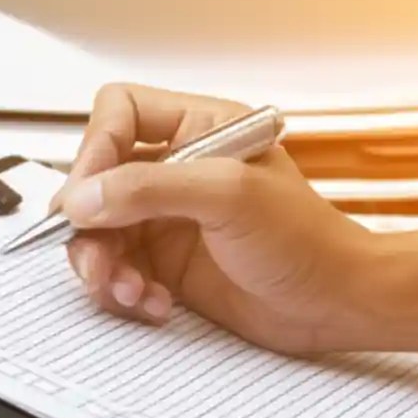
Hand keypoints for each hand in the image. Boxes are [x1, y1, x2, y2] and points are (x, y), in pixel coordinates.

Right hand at [56, 83, 377, 353]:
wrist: (334, 304)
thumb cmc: (307, 242)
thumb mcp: (229, 197)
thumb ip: (149, 189)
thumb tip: (82, 197)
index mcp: (198, 128)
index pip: (118, 114)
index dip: (94, 151)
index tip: (85, 197)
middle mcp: (176, 168)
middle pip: (97, 179)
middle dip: (88, 224)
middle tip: (94, 259)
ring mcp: (168, 217)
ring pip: (98, 230)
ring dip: (101, 265)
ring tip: (126, 290)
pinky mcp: (166, 262)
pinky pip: (117, 269)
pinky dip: (122, 290)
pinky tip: (153, 303)